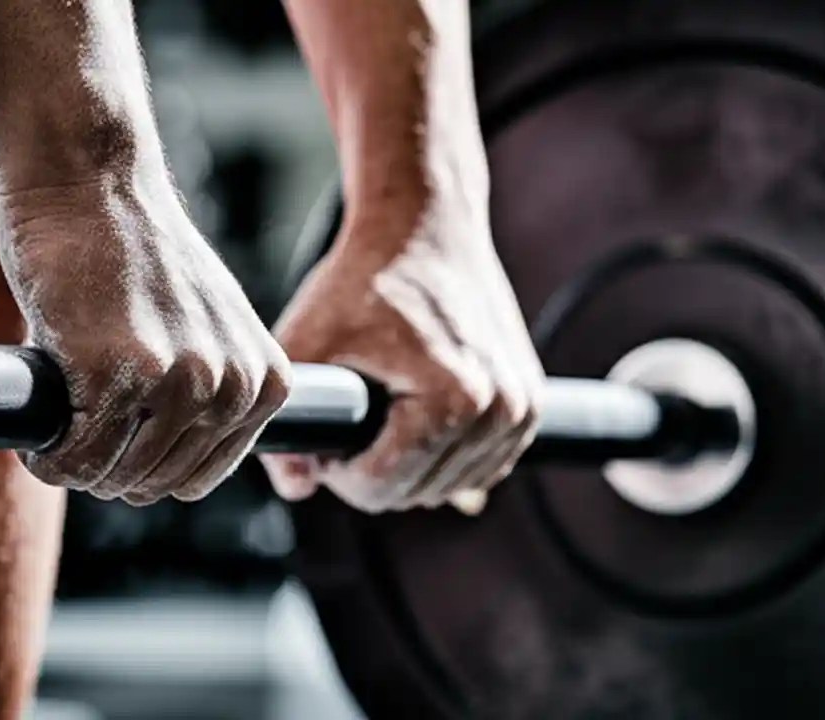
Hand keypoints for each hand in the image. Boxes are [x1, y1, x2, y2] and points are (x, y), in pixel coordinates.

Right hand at [0, 175, 291, 503]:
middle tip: (76, 427)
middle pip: (155, 484)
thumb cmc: (136, 250)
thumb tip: (176, 460)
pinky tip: (38, 433)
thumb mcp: (209, 322)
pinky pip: (73, 460)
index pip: (199, 476)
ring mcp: (178, 384)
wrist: (93, 181)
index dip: (147, 465)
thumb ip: (214, 384)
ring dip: (76, 466)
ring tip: (57, 425)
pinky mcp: (116, 375)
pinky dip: (46, 459)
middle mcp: (233, 388)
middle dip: (108, 469)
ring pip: (115, 480)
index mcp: (264, 382)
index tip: (115, 437)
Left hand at [261, 200, 543, 512]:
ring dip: (408, 467)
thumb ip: (293, 423)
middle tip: (349, 417)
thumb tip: (296, 488)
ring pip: (447, 488)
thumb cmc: (364, 278)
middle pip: (414, 492)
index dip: (336, 470)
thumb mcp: (308, 343)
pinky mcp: (530, 406)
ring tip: (379, 415)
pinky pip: (479, 469)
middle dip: (370, 469)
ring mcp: (522, 410)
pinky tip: (414, 421)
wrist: (424, 225)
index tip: (326, 430)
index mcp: (453, 398)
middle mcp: (500, 409)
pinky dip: (443, 459)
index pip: (380, 486)